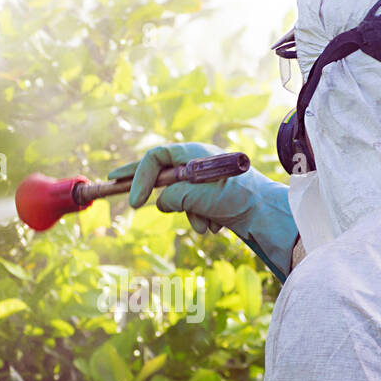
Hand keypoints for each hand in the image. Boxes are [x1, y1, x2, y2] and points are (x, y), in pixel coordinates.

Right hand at [107, 142, 298, 280]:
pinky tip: (215, 225)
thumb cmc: (237, 197)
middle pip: (160, 170)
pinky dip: (199, 219)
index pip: (156, 157)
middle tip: (113, 180)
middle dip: (142, 183)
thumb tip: (159, 203)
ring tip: (206, 223)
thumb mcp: (200, 195)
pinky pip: (191, 209)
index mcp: (194, 154)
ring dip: (188, 214)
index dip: (140, 177)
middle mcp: (196, 164)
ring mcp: (203, 181)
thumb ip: (173, 197)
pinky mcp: (210, 198)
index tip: (134, 201)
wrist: (267, 214)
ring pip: (177, 198)